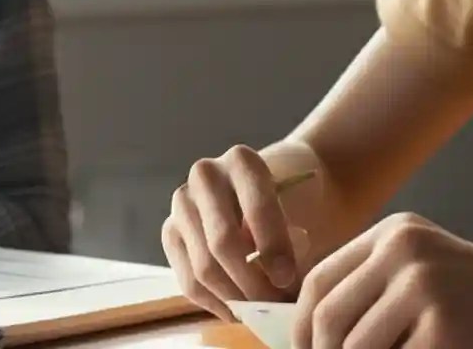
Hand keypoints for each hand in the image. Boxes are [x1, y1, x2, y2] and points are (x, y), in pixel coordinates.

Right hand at [162, 146, 308, 320]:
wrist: (272, 188)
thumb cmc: (293, 197)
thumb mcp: (302, 205)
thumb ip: (293, 237)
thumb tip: (278, 283)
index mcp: (242, 160)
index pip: (256, 209)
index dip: (273, 249)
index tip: (288, 279)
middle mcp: (205, 175)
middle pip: (223, 242)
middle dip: (254, 283)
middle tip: (277, 305)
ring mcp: (182, 203)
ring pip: (203, 267)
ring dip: (235, 298)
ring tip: (261, 310)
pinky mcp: (170, 232)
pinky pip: (188, 281)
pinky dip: (215, 303)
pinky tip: (238, 311)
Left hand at [293, 213, 472, 348]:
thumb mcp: (422, 269)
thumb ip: (372, 287)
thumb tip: (312, 335)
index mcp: (393, 233)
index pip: (319, 282)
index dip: (301, 326)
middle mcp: (404, 252)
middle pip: (329, 317)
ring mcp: (425, 288)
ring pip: (355, 348)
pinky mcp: (445, 328)